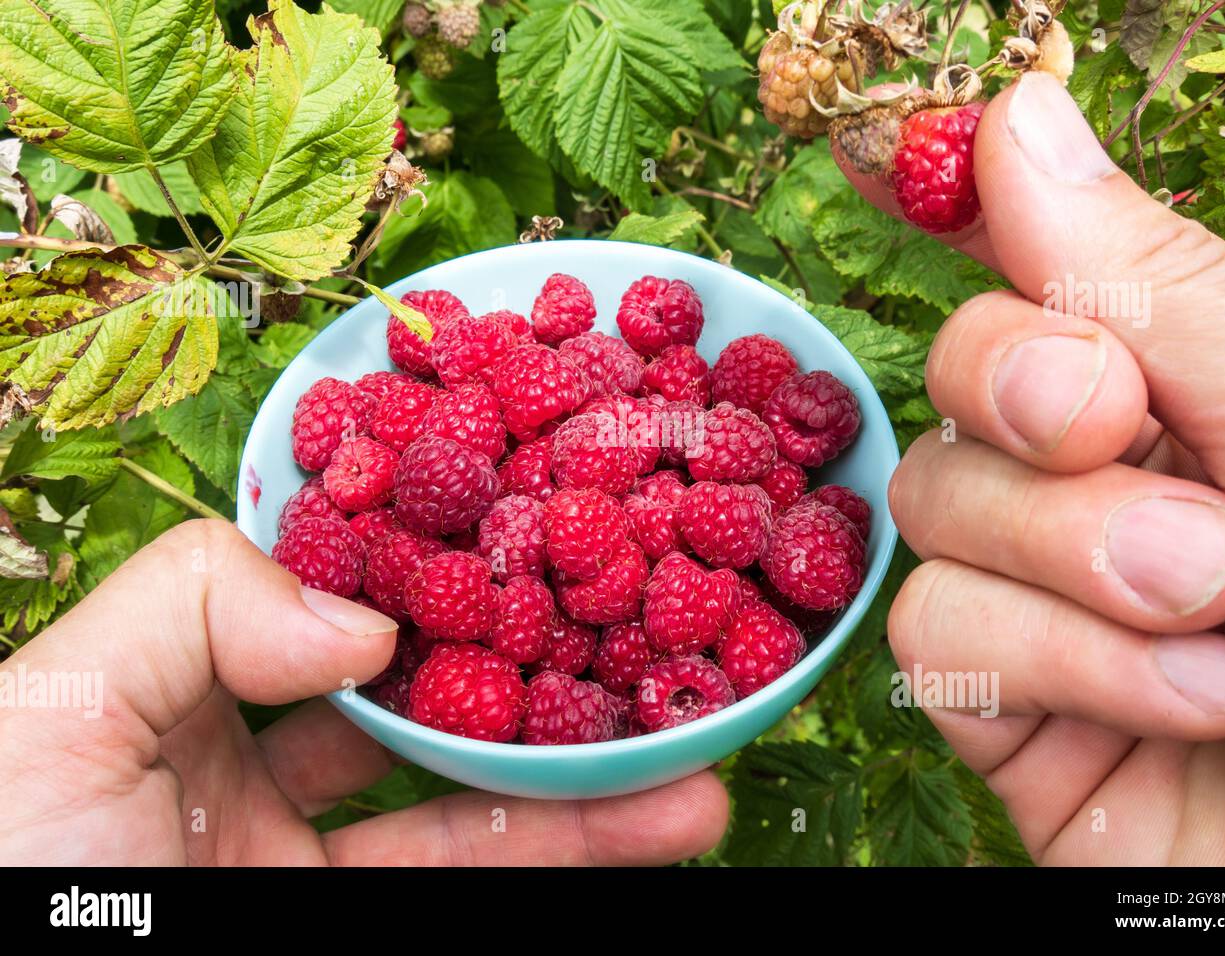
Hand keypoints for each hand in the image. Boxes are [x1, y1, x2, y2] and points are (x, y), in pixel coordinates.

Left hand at [0, 519, 726, 864]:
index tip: (529, 515)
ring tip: (699, 735)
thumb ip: (196, 604)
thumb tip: (367, 617)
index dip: (431, 559)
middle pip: (429, 700)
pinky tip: (664, 819)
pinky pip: (478, 876)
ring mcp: (313, 858)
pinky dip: (577, 848)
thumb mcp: (57, 704)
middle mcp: (259, 769)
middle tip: (641, 613)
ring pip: (477, 804)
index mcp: (186, 689)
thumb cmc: (0, 857)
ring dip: (595, 772)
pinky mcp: (351, 924)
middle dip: (539, 660)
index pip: (333, 604)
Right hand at [837, 73, 1224, 863]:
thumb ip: (1155, 285)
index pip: (1051, 257)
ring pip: (932, 500)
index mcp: (1205, 377)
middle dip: (1038, 406)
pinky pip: (927, 635)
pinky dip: (1052, 665)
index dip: (970, 201)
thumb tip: (1012, 118)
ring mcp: (1046, 586)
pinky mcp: (1004, 700)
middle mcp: (1113, 468)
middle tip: (1155, 463)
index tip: (899, 162)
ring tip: (1221, 630)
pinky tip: (1183, 705)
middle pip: (962, 368)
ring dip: (1071, 560)